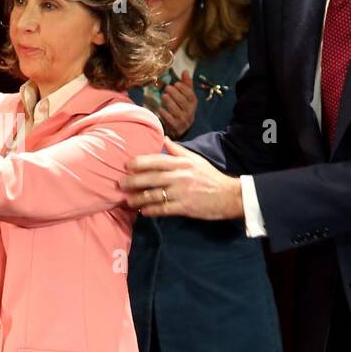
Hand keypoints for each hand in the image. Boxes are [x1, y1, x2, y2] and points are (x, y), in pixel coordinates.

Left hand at [121, 137, 243, 219]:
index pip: (155, 161)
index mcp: (181, 163)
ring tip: (128, 201)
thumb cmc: (210, 176)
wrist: (229, 195)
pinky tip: (143, 212)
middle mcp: (179, 176)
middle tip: (120, 184)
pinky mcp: (184, 207)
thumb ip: (177, 150)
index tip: (126, 165)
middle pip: (150, 178)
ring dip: (137, 199)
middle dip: (132, 182)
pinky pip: (162, 209)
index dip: (138, 163)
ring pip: (153, 195)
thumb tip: (163, 139)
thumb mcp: (195, 159)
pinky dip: (150, 211)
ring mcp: (180, 192)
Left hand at [153, 73, 196, 138]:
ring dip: (169, 102)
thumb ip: (186, 84)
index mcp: (193, 103)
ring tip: (163, 95)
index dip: (184, 89)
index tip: (176, 83)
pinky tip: (159, 108)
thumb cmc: (183, 108)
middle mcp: (189, 112)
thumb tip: (185, 71)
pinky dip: (164, 113)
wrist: (182, 128)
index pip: (190, 95)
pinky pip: (170, 119)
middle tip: (167, 88)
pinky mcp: (175, 127)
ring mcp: (183, 120)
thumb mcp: (187, 97)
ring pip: (176, 110)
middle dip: (175, 94)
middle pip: (182, 102)